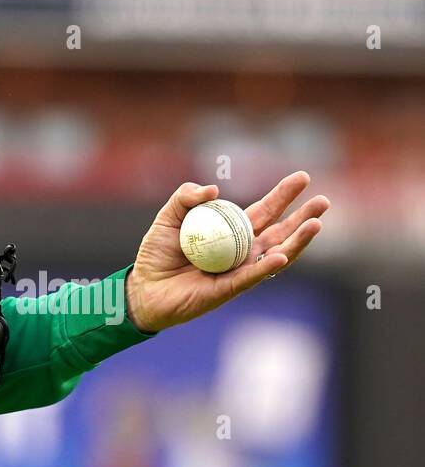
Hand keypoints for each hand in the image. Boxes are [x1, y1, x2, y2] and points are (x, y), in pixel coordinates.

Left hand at [125, 171, 329, 333]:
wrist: (143, 286)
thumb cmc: (157, 253)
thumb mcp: (168, 216)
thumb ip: (186, 196)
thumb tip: (215, 189)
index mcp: (231, 232)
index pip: (264, 211)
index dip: (283, 195)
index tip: (304, 177)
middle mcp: (242, 251)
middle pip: (280, 232)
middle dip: (303, 217)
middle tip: (324, 201)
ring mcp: (239, 271)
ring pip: (275, 255)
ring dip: (298, 241)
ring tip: (317, 224)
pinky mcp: (229, 289)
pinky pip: (251, 277)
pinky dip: (266, 267)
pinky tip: (281, 256)